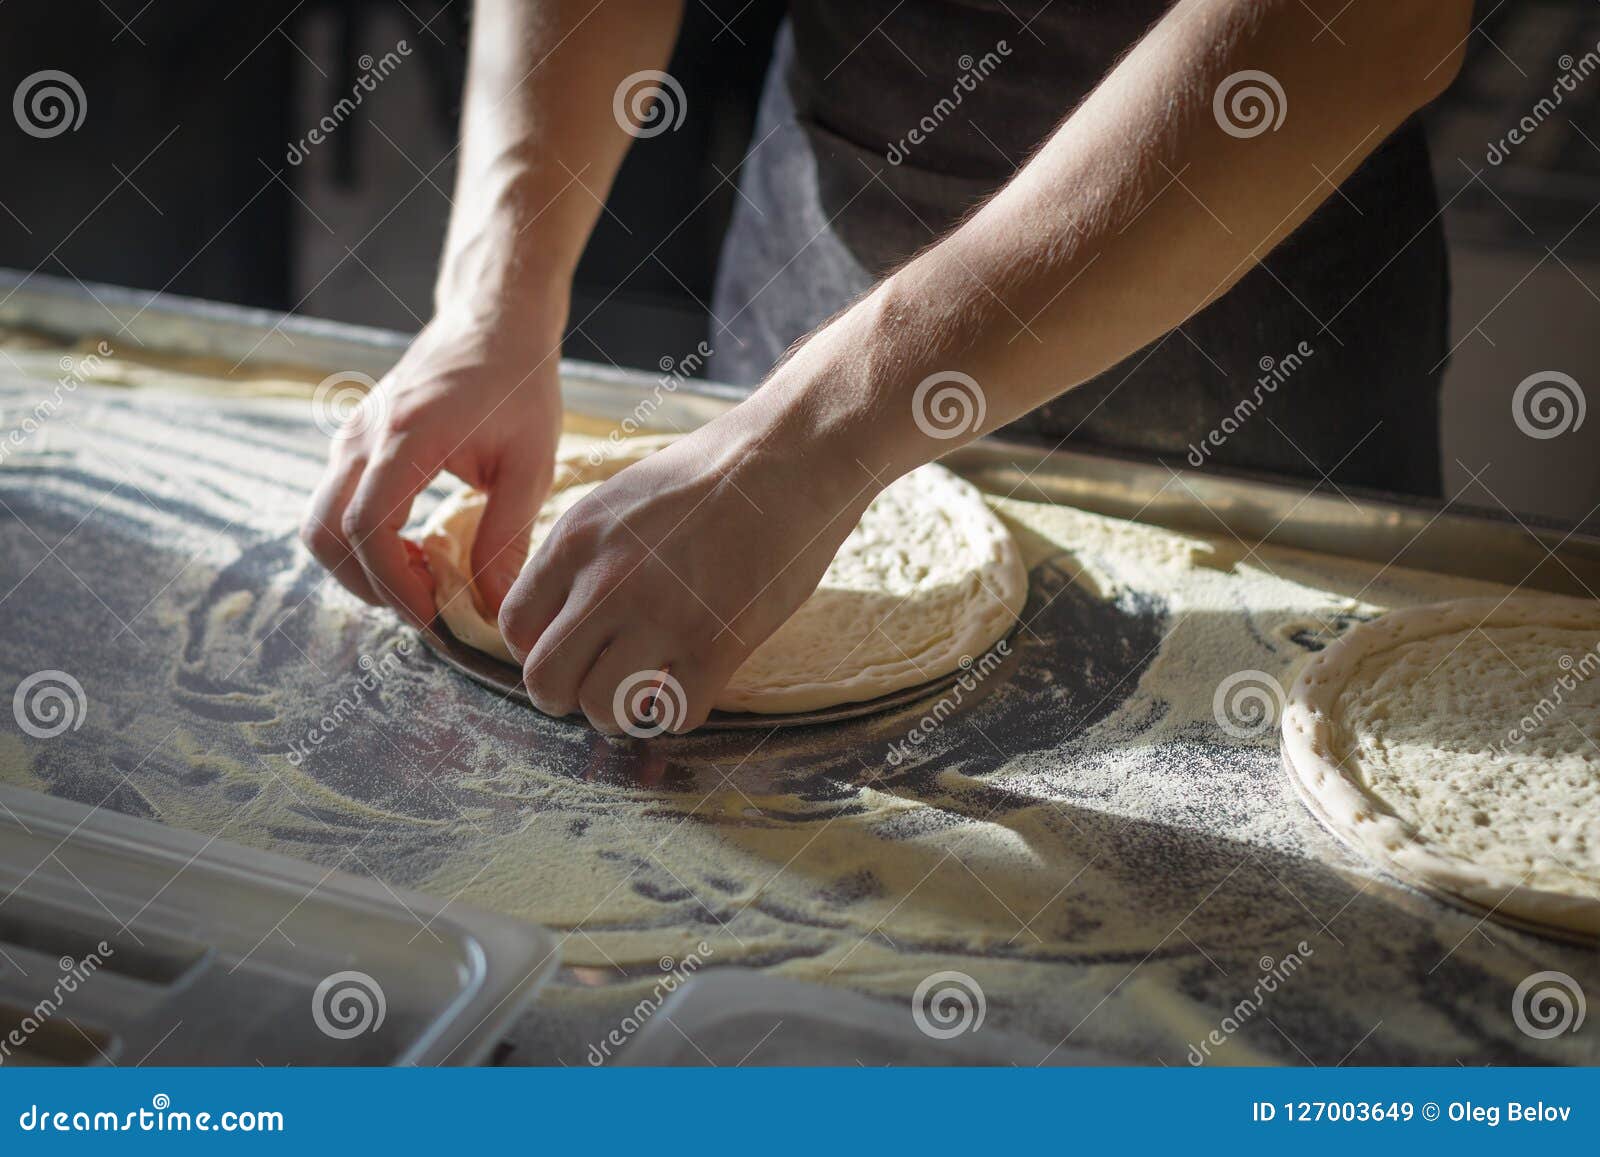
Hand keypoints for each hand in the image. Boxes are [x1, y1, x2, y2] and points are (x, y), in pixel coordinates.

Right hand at [301, 306, 563, 626]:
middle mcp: (362, 437)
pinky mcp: (352, 443)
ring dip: (361, 568)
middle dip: (369, 586)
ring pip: (319, 524)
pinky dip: (362, 543)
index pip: (367, 527)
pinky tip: (415, 551)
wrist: (492, 324)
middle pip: (324, 534)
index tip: (435, 616)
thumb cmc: (518, 386)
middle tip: (427, 608)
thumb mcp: (530, 465)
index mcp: (406, 436)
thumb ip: (507, 537)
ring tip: (423, 582)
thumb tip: (491, 609)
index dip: (394, 584)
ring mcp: (350, 438)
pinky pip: (334, 506)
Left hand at [497, 405, 885, 733]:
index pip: (517, 627)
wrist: (793, 457)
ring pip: (603, 709)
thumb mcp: (623, 497)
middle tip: (599, 688)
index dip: (539, 650)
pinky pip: (675, 716)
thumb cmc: (717, 473)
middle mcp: (606, 583)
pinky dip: (679, 714)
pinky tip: (694, 686)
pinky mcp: (717, 645)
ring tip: (647, 692)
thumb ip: (587, 554)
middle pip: (546, 681)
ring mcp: (661, 617)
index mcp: (576, 540)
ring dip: (621, 713)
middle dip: (567, 698)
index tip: (572, 651)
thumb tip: (567, 612)